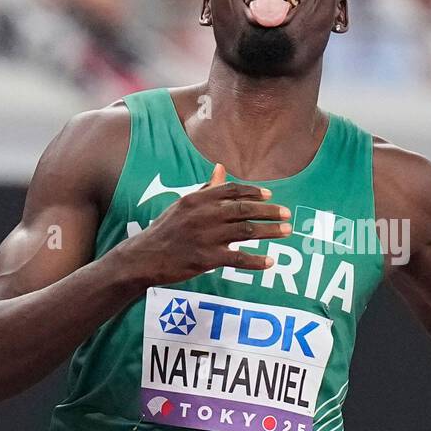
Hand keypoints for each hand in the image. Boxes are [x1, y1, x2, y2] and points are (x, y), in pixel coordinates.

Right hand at [118, 163, 290, 286]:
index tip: (270, 196)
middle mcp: (204, 214)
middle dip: (269, 211)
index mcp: (198, 199)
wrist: (143, 257)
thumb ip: (206, 188)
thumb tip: (221, 168)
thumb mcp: (183, 204)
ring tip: (286, 231)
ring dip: (269, 231)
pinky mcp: (206, 258)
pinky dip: (256, 260)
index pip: (232, 190)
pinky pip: (237, 258)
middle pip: (244, 209)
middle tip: (287, 214)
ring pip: (245, 231)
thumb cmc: (166, 229)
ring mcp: (206, 236)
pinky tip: (270, 262)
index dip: (253, 193)